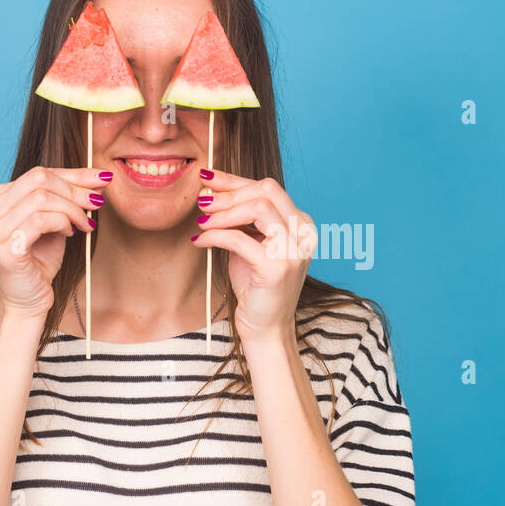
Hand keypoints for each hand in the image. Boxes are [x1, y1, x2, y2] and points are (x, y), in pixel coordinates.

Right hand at [0, 166, 111, 318]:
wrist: (26, 300)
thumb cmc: (39, 261)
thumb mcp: (55, 222)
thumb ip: (68, 199)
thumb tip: (97, 180)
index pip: (39, 173)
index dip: (74, 174)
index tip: (102, 179)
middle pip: (40, 179)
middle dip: (75, 189)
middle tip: (96, 203)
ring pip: (43, 198)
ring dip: (72, 209)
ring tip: (84, 224)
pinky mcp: (5, 247)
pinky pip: (40, 220)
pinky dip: (62, 222)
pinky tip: (70, 233)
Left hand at [192, 169, 316, 342]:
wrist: (266, 327)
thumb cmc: (256, 285)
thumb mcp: (250, 242)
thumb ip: (240, 216)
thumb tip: (208, 188)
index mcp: (300, 223)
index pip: (268, 187)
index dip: (234, 180)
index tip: (207, 178)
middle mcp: (303, 232)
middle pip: (266, 190)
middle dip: (229, 193)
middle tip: (202, 202)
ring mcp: (293, 250)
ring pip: (258, 208)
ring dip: (223, 213)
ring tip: (202, 223)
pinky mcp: (277, 268)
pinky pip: (240, 239)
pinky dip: (216, 236)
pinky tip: (201, 241)